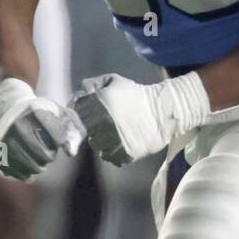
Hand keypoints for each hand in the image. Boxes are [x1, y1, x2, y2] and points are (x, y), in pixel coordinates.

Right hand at [0, 78, 84, 180]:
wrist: (8, 109)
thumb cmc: (41, 114)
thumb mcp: (60, 113)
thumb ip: (74, 130)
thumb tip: (71, 153)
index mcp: (34, 110)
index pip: (59, 138)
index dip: (61, 141)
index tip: (58, 137)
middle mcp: (16, 123)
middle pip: (45, 155)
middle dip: (50, 156)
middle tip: (47, 151)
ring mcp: (4, 138)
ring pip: (32, 167)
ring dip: (40, 167)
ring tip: (39, 160)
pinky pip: (17, 173)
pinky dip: (26, 174)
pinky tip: (28, 166)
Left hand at [70, 72, 209, 166]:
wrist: (162, 112)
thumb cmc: (136, 95)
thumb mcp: (114, 81)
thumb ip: (92, 84)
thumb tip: (77, 95)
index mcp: (98, 104)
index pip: (76, 115)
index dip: (83, 115)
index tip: (92, 115)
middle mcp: (102, 123)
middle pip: (86, 132)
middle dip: (93, 128)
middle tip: (106, 125)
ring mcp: (113, 141)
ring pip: (97, 147)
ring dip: (102, 142)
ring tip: (114, 134)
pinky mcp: (124, 154)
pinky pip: (110, 157)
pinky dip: (114, 152)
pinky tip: (122, 142)